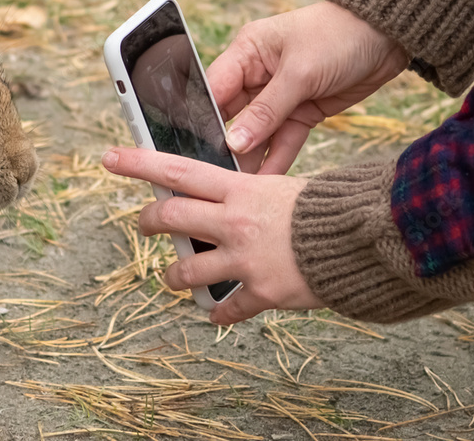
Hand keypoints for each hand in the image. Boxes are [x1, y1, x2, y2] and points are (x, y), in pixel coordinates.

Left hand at [102, 147, 323, 324]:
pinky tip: (214, 314)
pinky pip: (227, 308)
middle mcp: (234, 222)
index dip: (139, 164)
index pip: (177, 171)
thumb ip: (246, 191)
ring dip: (174, 274)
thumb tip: (216, 192)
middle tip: (144, 225)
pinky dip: (217, 313)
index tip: (109, 158)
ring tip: (173, 276)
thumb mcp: (282, 186)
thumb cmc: (327, 208)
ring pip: (186, 270)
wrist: (364, 241)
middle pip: (170, 220)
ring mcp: (245, 259)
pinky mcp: (261, 292)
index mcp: (239, 190)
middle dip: (148, 223)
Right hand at [208, 2, 408, 173]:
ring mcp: (279, 96)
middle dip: (225, 145)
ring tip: (241, 186)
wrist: (389, 35)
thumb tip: (234, 142)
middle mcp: (256, 75)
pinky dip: (277, 158)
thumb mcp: (299, 72)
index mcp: (245, 52)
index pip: (213, 90)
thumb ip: (266, 111)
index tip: (196, 150)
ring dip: (251, 157)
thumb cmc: (339, 35)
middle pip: (231, 116)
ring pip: (257, 133)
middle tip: (216, 175)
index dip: (203, 120)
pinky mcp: (301, 111)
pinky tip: (267, 180)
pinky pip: (283, 139)